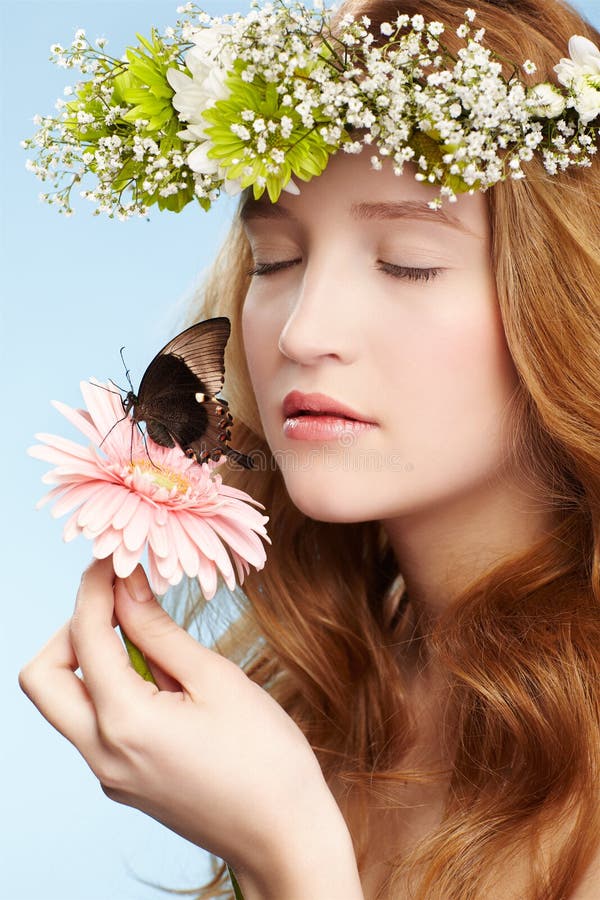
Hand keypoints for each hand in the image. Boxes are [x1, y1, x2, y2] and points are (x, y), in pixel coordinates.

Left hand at [19, 558, 362, 898]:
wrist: (284, 836)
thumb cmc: (265, 757)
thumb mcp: (216, 680)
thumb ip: (159, 632)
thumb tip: (127, 586)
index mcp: (124, 723)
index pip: (85, 636)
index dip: (95, 587)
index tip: (114, 559)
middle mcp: (101, 753)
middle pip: (42, 677)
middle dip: (71, 629)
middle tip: (117, 606)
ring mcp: (108, 773)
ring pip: (64, 702)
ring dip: (90, 659)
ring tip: (149, 640)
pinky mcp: (123, 781)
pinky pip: (94, 724)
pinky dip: (111, 688)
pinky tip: (162, 679)